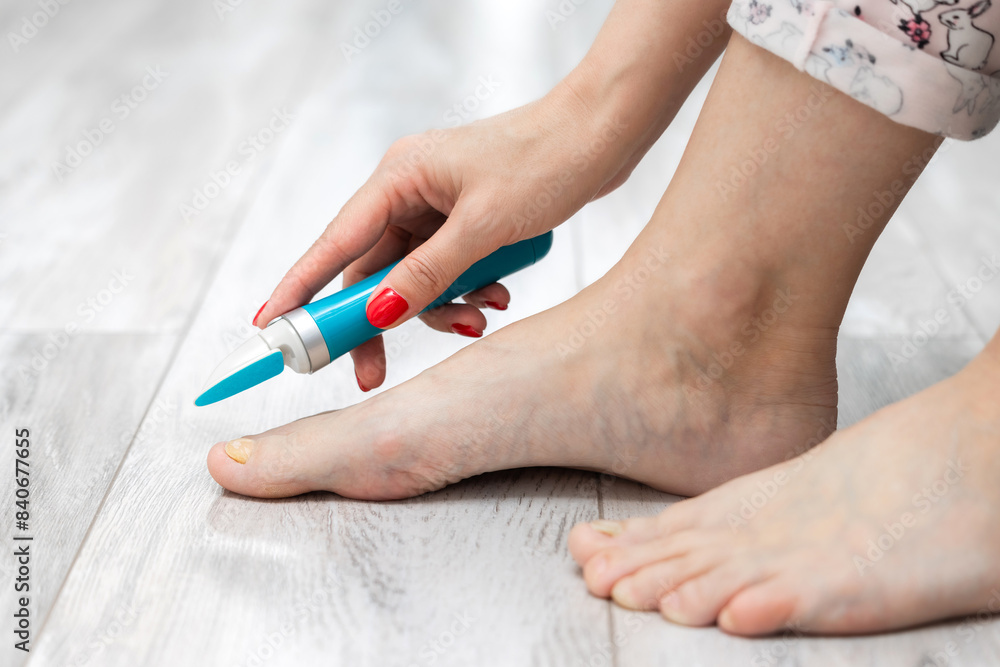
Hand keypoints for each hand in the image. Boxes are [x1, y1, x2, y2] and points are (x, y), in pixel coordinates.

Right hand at [254, 83, 635, 389]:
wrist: (602, 134)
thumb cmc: (545, 161)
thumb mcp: (484, 227)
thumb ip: (429, 274)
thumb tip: (379, 314)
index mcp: (399, 178)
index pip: (335, 243)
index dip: (299, 288)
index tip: (269, 328)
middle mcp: (410, 192)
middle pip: (372, 271)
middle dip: (380, 321)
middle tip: (372, 374)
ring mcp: (438, 207)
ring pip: (413, 278)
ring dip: (440, 308)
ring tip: (480, 319)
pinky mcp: (466, 220)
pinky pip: (446, 270)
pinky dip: (466, 291)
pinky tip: (497, 298)